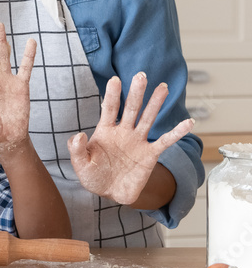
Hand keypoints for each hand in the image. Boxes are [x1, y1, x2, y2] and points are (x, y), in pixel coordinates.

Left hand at [68, 73, 194, 204]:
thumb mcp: (80, 164)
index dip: (112, 94)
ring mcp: (138, 141)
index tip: (115, 79)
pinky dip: (177, 132)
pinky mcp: (150, 154)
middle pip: (131, 108)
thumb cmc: (93, 176)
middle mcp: (123, 132)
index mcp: (105, 130)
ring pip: (148, 118)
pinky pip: (166, 141)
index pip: (109, 108)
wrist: (109, 192)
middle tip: (141, 75)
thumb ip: (77, 149)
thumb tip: (79, 134)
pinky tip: (189, 122)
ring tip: (163, 87)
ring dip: (155, 104)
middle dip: (136, 92)